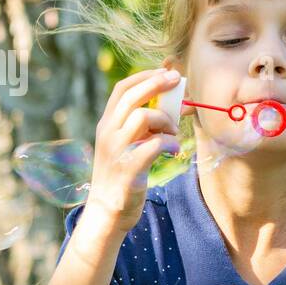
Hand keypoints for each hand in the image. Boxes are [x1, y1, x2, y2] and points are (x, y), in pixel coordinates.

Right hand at [85, 68, 182, 234]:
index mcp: (107, 125)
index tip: (166, 71)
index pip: (122, 89)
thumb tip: (170, 104)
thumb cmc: (124, 176)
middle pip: (131, 96)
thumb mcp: (127, 145)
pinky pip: (154, 145)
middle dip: (157, 83)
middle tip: (178, 80)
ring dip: (166, 120)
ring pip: (143, 117)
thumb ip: (142, 127)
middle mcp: (108, 133)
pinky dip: (170, 144)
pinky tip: (176, 152)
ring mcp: (116, 150)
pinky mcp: (128, 169)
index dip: (145, 75)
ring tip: (174, 133)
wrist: (107, 212)